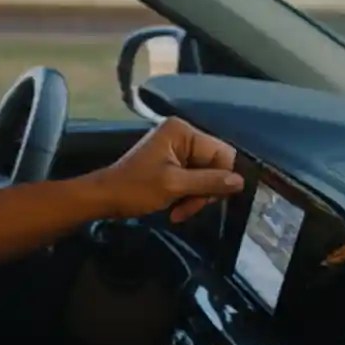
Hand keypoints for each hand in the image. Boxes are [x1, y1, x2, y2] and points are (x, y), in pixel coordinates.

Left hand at [86, 117, 242, 222]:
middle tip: (187, 208)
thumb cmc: (135, 189)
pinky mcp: (173, 165)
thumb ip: (209, 181)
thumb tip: (241, 181)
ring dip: (195, 198)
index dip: (221, 178)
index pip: (222, 153)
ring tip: (178, 212)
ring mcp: (177, 150)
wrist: (104, 198)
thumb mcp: (174, 185)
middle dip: (204, 191)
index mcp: (182, 131)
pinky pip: (193, 181)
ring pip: (206, 178)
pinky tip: (175, 210)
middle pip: (215, 166)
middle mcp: (182, 135)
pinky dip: (187, 198)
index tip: (208, 198)